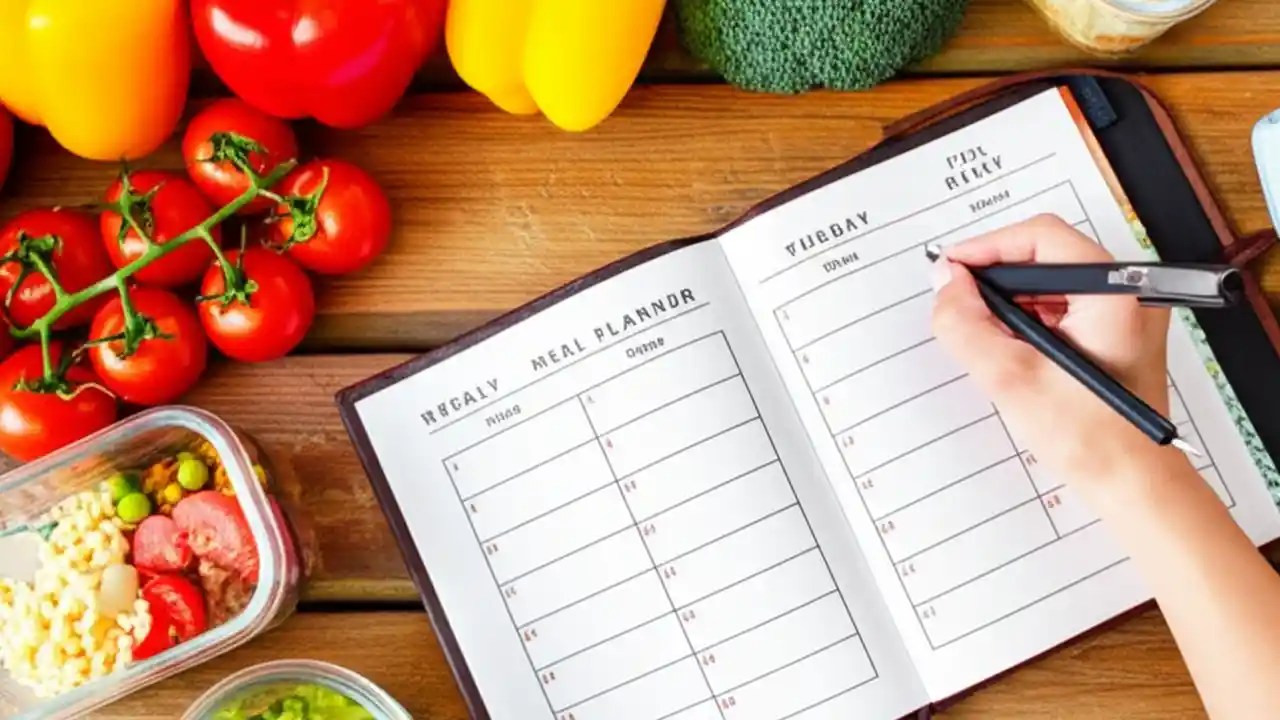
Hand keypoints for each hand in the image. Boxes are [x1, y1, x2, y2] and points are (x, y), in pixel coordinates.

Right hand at [930, 215, 1177, 488]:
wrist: (1132, 484)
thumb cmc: (1092, 439)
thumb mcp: (1010, 378)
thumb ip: (966, 324)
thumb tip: (945, 285)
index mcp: (1113, 293)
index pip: (1041, 237)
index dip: (987, 248)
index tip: (951, 270)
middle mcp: (1126, 294)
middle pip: (1045, 257)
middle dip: (995, 279)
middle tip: (958, 303)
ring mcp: (1123, 314)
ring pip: (1049, 284)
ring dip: (1009, 302)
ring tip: (984, 335)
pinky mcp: (1113, 334)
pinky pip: (1060, 308)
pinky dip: (1027, 320)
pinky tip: (1009, 350)